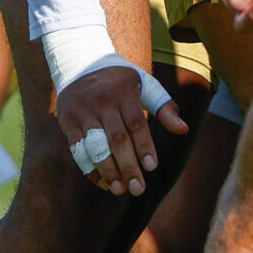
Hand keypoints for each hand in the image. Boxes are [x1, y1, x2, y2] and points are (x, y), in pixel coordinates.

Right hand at [55, 56, 188, 196]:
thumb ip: (165, 107)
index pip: (136, 123)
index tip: (152, 167)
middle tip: (138, 189)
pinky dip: (89, 168)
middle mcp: (102, 102)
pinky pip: (77, 149)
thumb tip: (184, 130)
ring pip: (95, 147)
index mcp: (124, 92)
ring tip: (120, 189)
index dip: (144, 146)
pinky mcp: (67, 121)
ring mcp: (82, 112)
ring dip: (107, 171)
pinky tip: (103, 182)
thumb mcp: (146, 85)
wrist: (81, 63)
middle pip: (116, 140)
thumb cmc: (121, 81)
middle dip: (128, 166)